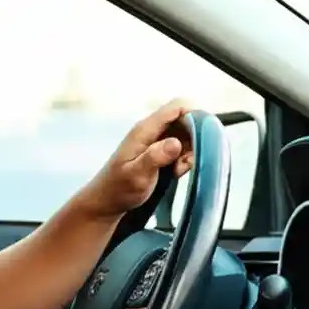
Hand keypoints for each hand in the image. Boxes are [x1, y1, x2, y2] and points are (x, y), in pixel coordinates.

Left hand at [78, 99, 195, 219]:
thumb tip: (175, 142)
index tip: (201, 139)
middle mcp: (153, 130)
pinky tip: (175, 173)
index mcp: (145, 129)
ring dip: (190, 151)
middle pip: (185, 119)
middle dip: (194, 138)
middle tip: (187, 160)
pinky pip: (181, 148)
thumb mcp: (137, 175)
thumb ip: (155, 157)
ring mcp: (157, 140)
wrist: (107, 201)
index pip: (177, 106)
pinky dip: (184, 159)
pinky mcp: (161, 151)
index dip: (194, 116)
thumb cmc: (119, 188)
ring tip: (179, 169)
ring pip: (186, 135)